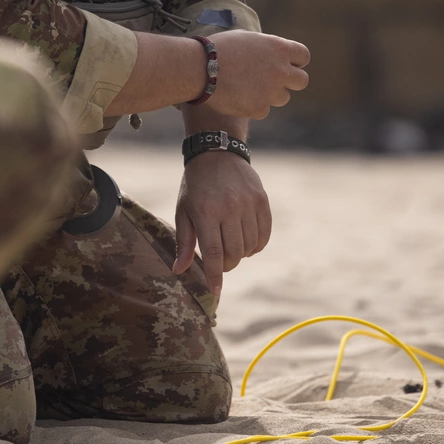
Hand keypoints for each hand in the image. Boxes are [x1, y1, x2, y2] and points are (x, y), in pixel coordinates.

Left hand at [173, 152, 271, 294]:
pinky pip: (264, 233)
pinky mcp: (261, 200)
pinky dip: (257, 244)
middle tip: (220, 260)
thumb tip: (179, 270)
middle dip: (227, 264)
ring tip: (232, 246)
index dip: (215, 275)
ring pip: (250, 246)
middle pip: (234, 253)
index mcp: (206, 212)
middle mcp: (229, 208)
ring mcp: (248, 203)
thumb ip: (184, 242)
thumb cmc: (196, 186)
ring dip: (242, 254)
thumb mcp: (184, 211)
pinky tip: (247, 241)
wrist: (216, 153)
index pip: (214, 253)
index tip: (215, 290)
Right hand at [213, 31, 308, 118]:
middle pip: (302, 81)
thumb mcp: (245, 38)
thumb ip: (264, 47)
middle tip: (275, 81)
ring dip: (271, 94)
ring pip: (283, 98)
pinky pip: (263, 110)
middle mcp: (280, 70)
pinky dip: (253, 106)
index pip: (303, 56)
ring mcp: (271, 91)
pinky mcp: (259, 108)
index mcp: (279, 48)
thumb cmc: (217, 49)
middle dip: (290, 81)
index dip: (295, 61)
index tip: (287, 64)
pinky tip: (237, 97)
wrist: (200, 68)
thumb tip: (269, 51)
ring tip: (248, 88)